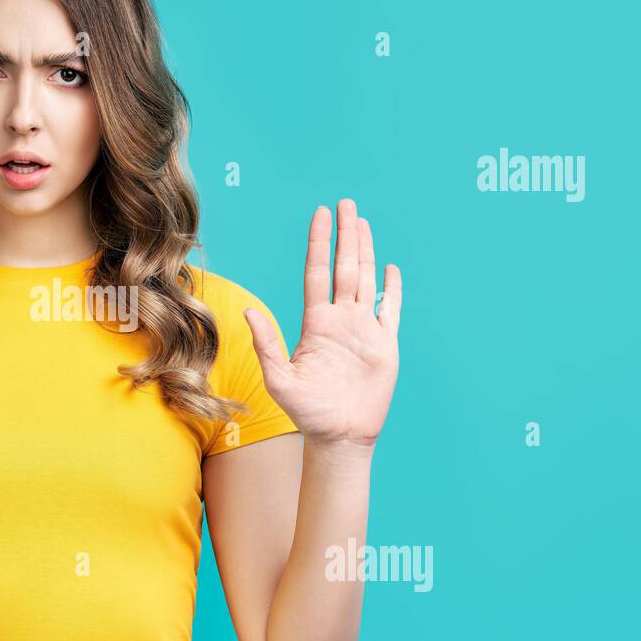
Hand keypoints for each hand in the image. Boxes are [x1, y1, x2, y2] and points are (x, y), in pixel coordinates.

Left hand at [243, 199, 401, 448]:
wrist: (340, 436)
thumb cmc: (307, 412)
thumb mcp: (280, 378)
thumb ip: (266, 344)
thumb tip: (248, 310)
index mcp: (317, 324)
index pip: (318, 273)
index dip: (319, 244)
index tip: (320, 215)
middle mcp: (341, 321)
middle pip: (344, 268)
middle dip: (345, 236)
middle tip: (345, 204)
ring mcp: (364, 331)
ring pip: (367, 280)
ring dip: (366, 251)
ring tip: (363, 223)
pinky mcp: (385, 345)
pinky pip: (390, 310)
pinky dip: (392, 289)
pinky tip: (390, 268)